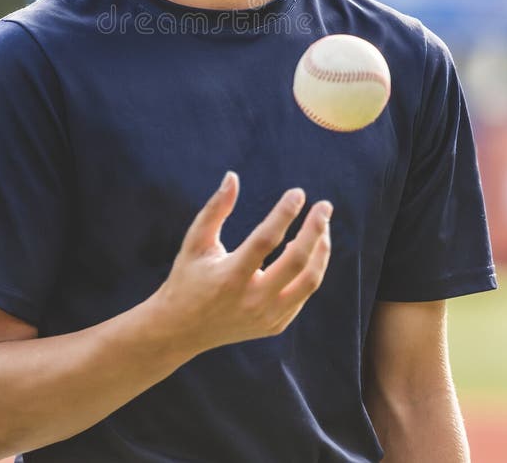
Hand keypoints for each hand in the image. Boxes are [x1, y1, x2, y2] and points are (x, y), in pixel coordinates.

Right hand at [154, 172, 331, 354]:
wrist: (182, 330)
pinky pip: (302, 294)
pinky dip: (309, 269)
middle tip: (325, 206)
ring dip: (321, 251)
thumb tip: (233, 176)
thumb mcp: (195, 241)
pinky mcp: (275, 325)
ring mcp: (267, 317)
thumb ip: (215, 209)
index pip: (266, 240)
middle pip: (297, 262)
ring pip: (309, 282)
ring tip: (323, 226)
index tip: (298, 192)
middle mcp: (252, 301)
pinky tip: (305, 250)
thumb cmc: (188, 277)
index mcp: (230, 277)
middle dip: (315, 229)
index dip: (284, 214)